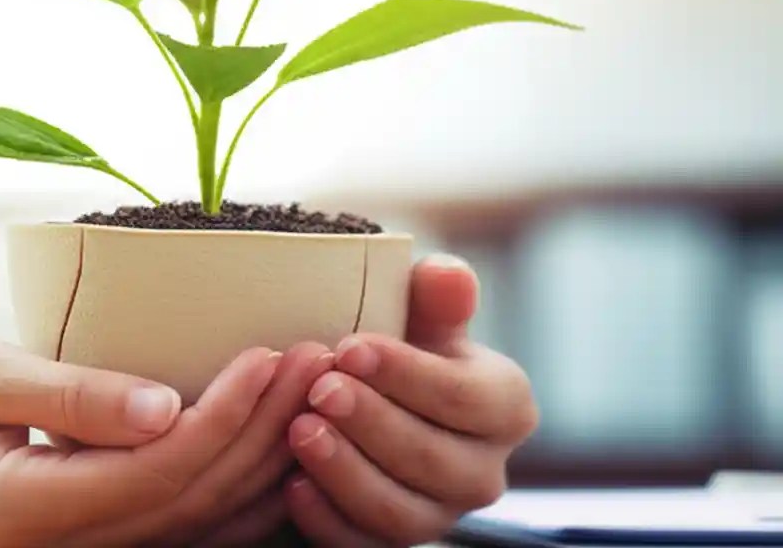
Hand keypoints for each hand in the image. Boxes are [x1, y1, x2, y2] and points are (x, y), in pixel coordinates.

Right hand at [0, 324, 334, 546]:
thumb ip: (67, 393)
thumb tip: (167, 406)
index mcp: (25, 512)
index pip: (156, 473)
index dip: (225, 417)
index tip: (274, 353)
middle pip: (192, 501)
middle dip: (265, 429)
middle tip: (321, 356)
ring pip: (199, 521)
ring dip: (265, 456)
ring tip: (315, 387)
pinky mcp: (87, 533)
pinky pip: (181, 523)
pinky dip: (237, 485)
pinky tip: (277, 440)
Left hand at [284, 254, 539, 545]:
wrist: (372, 398)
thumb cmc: (400, 350)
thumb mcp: (420, 317)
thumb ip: (435, 297)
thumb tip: (446, 274)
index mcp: (505, 407)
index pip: (464, 398)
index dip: (407, 375)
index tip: (351, 349)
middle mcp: (484, 472)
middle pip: (432, 459)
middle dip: (371, 423)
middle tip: (319, 389)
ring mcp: (440, 515)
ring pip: (400, 512)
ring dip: (346, 473)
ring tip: (299, 431)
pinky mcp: (393, 543)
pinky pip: (363, 546)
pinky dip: (326, 520)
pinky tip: (289, 486)